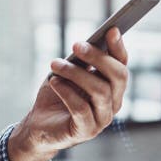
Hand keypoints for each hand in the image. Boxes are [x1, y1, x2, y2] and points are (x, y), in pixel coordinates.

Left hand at [8, 27, 128, 160]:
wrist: (38, 124)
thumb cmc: (56, 95)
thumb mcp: (68, 73)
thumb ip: (80, 61)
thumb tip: (86, 43)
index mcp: (111, 87)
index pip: (122, 65)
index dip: (118, 48)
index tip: (110, 30)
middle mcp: (113, 103)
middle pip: (118, 76)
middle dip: (98, 57)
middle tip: (76, 45)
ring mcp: (102, 119)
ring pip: (100, 90)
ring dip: (75, 73)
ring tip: (55, 64)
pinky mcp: (86, 131)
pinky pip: (81, 108)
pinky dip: (66, 92)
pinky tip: (53, 82)